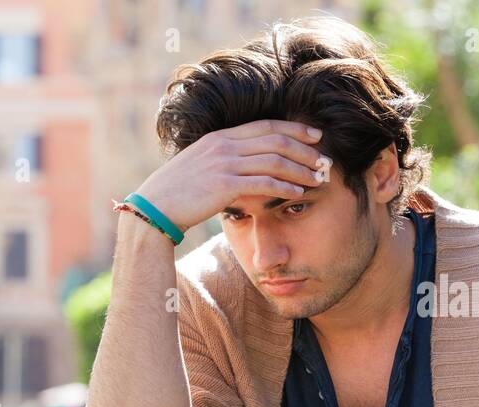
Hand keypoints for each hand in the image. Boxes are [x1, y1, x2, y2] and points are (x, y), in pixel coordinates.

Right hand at [135, 119, 329, 231]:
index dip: (294, 129)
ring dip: (301, 170)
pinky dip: (285, 187)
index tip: (314, 136)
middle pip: (276, 140)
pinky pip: (264, 183)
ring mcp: (224, 163)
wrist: (154, 207)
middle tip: (323, 159)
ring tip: (317, 179)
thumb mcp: (198, 164)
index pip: (265, 126)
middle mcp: (224, 145)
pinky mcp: (225, 185)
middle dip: (305, 149)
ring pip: (275, 161)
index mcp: (219, 136)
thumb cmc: (175, 192)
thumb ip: (221, 158)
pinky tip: (298, 193)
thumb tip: (242, 164)